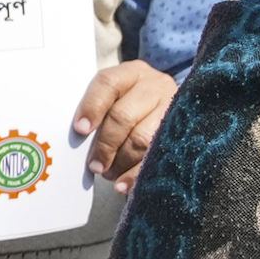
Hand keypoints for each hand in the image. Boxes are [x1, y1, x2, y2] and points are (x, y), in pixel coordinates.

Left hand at [68, 62, 175, 188]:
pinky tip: (123, 185)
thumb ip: (99, 109)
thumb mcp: (115, 97)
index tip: (80, 130)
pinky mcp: (183, 131)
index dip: (92, 107)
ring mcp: (172, 108)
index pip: (107, 84)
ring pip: (142, 138)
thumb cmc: (129, 104)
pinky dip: (136, 173)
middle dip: (105, 145)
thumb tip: (76, 137)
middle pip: (124, 115)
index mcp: (131, 73)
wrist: (166, 106)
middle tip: (94, 165)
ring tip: (107, 173)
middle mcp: (154, 85)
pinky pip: (158, 156)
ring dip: (120, 161)